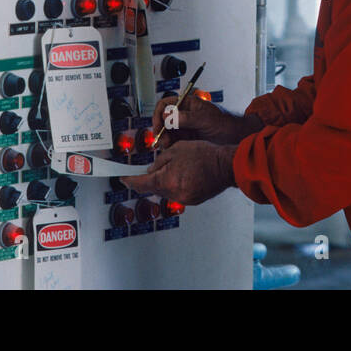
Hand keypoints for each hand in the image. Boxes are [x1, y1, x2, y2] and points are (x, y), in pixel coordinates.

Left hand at [120, 140, 235, 204]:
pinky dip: (175, 184)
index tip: (122, 178)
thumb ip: (160, 161)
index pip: (141, 184)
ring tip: (172, 167)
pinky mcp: (193, 200)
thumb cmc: (205, 155)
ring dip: (163, 181)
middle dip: (148, 179)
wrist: (227, 165)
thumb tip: (151, 170)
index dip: (129, 181)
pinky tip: (182, 174)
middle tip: (146, 170)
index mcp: (167, 181)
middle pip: (153, 189)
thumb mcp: (176, 150)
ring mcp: (184, 199)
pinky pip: (177, 193)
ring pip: (165, 191)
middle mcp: (174, 194)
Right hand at [152, 93, 263, 146]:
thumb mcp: (205, 119)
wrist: (236, 140)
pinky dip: (170, 146)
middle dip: (161, 130)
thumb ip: (186, 118)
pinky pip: (173, 142)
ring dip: (164, 139)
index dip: (159, 113)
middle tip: (162, 140)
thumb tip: (168, 115)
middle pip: (163, 120)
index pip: (166, 104)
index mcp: (188, 104)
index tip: (158, 125)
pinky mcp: (186, 140)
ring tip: (168, 146)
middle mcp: (184, 115)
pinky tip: (173, 151)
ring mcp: (184, 128)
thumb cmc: (226, 125)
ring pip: (166, 132)